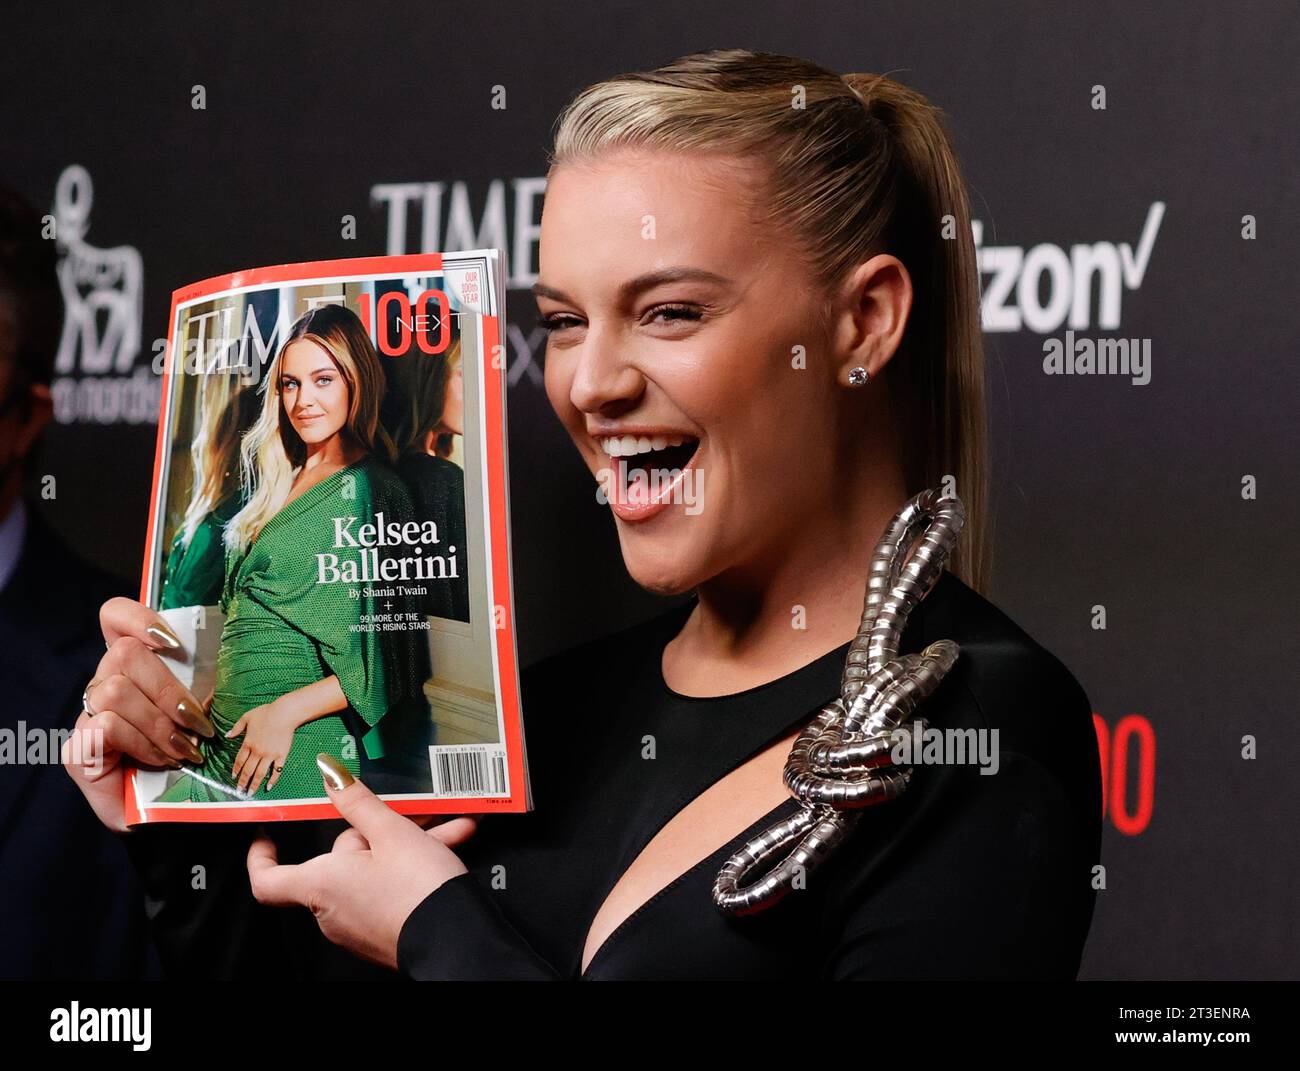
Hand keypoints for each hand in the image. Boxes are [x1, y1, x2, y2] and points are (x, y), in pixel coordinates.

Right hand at [61, 598, 215, 831]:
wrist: (163, 816)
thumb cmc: (185, 759)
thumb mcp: (197, 718)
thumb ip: (200, 690)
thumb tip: (226, 672)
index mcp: (133, 670)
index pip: (114, 619)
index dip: (138, 617)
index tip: (172, 641)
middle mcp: (104, 686)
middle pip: (124, 654)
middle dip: (170, 690)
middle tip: (198, 725)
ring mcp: (87, 716)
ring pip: (116, 690)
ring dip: (160, 723)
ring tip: (184, 750)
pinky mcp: (78, 748)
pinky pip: (108, 726)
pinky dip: (144, 743)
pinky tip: (161, 761)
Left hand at [227, 701, 296, 793]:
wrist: (284, 713)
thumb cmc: (266, 713)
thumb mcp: (247, 717)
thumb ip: (236, 727)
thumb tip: (227, 735)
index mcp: (248, 743)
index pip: (239, 760)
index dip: (236, 770)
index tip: (234, 777)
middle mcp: (257, 751)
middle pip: (248, 770)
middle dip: (243, 782)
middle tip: (240, 791)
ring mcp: (270, 755)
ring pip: (260, 773)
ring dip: (254, 784)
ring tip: (250, 793)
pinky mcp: (281, 755)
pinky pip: (277, 770)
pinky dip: (273, 779)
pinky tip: (269, 786)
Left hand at [247, 755, 478, 969]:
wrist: (456, 938)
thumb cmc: (418, 890)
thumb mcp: (390, 831)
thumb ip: (356, 801)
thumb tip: (329, 774)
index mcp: (321, 884)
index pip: (267, 880)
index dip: (262, 857)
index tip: (267, 837)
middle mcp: (332, 910)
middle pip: (338, 862)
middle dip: (374, 833)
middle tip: (409, 814)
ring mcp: (358, 925)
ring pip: (371, 872)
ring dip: (404, 847)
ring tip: (442, 828)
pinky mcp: (384, 932)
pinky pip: (388, 891)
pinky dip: (411, 870)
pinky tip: (449, 847)